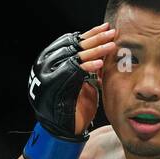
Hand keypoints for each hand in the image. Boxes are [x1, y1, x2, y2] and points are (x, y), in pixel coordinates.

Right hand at [29, 23, 113, 138]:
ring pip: (75, 55)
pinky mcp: (56, 85)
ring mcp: (50, 73)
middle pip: (74, 45)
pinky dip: (88, 66)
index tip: (105, 28)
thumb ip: (87, 64)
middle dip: (95, 38)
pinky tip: (101, 63)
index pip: (72, 41)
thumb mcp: (82, 80)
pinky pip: (74, 71)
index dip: (89, 34)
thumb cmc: (75, 106)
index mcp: (52, 60)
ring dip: (95, 49)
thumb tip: (103, 47)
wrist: (64, 130)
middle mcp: (47, 64)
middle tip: (112, 32)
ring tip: (112, 44)